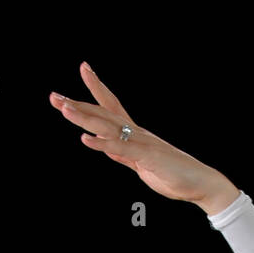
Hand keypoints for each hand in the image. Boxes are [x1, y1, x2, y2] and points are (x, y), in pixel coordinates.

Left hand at [51, 62, 235, 208]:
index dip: (95, 89)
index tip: (83, 69)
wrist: (199, 183)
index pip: (110, 107)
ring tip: (63, 108)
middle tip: (53, 96)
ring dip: (84, 117)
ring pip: (108, 126)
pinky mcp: (146, 157)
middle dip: (77, 104)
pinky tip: (85, 139)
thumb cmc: (173, 175)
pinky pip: (121, 148)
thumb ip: (123, 155)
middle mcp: (136, 133)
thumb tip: (107, 148)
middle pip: (102, 113)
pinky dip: (102, 143)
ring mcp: (141, 143)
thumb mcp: (140, 165)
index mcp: (135, 134)